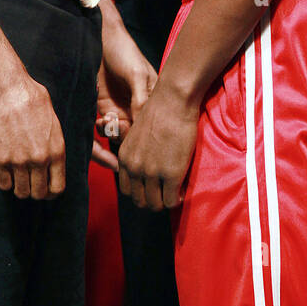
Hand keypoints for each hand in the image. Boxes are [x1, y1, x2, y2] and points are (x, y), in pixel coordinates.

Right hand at [0, 73, 64, 199]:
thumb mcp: (53, 121)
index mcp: (57, 150)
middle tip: (30, 183)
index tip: (46, 189)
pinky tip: (5, 172)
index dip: (52, 192)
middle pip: (39, 194)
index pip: (58, 187)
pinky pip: (3, 184)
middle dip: (35, 191)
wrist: (8, 89)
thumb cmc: (32, 98)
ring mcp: (19, 161)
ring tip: (17, 178)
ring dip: (19, 188)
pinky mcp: (0, 159)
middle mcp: (40, 159)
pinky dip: (5, 182)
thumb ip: (54, 143)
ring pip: (21, 192)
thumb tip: (53, 158)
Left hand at [97, 28, 156, 138]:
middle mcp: (137, 106)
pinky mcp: (105, 107)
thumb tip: (143, 125)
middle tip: (116, 124)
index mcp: (151, 98)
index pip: (150, 123)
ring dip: (112, 132)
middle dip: (124, 134)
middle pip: (134, 132)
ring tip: (106, 120)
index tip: (128, 128)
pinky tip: (100, 120)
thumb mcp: (136, 74)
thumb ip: (140, 99)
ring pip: (118, 133)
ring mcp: (121, 108)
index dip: (141, 132)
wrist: (101, 39)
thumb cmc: (124, 52)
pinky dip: (102, 128)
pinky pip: (105, 126)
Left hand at [118, 81, 198, 210]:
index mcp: (124, 157)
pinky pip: (171, 201)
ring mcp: (152, 172)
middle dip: (153, 200)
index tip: (153, 186)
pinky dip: (177, 199)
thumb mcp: (137, 135)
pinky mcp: (171, 174)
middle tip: (166, 192)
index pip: (127, 190)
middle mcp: (134, 167)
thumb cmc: (160, 112)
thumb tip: (147, 166)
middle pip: (139, 201)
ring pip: (155, 204)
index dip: (141, 191)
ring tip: (175, 191)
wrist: (173, 100)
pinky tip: (182, 189)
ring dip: (165, 202)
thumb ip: (137, 153)